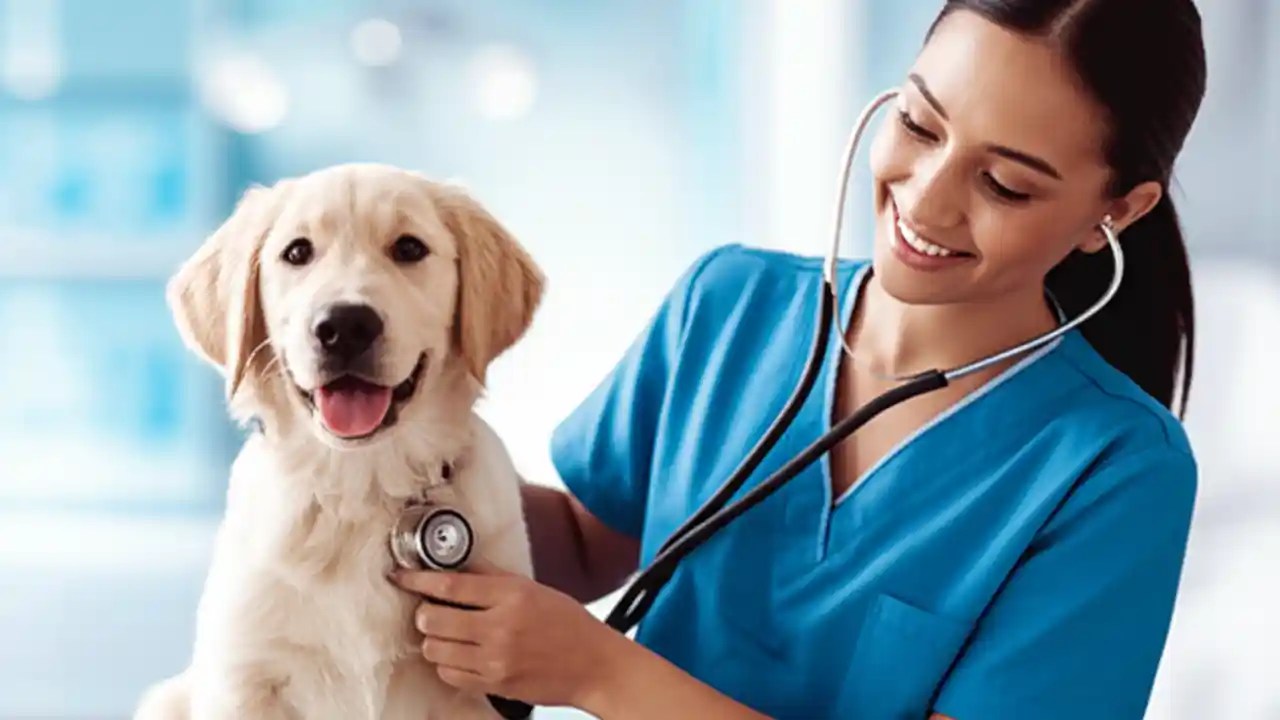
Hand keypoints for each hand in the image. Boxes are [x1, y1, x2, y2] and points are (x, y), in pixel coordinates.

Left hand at [390, 565, 628, 710]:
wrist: (593, 664)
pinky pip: (449, 675)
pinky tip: (459, 655)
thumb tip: (459, 566)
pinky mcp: (495, 684)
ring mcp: (495, 660)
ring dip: (433, 641)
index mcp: (511, 596)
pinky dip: (447, 664)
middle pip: (433, 619)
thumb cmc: (568, 623)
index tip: (400, 577)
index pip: (450, 586)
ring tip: (446, 635)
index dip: (417, 580)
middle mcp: (500, 628)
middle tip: (431, 611)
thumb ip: (494, 578)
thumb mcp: (534, 588)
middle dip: (425, 613)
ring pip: (435, 650)